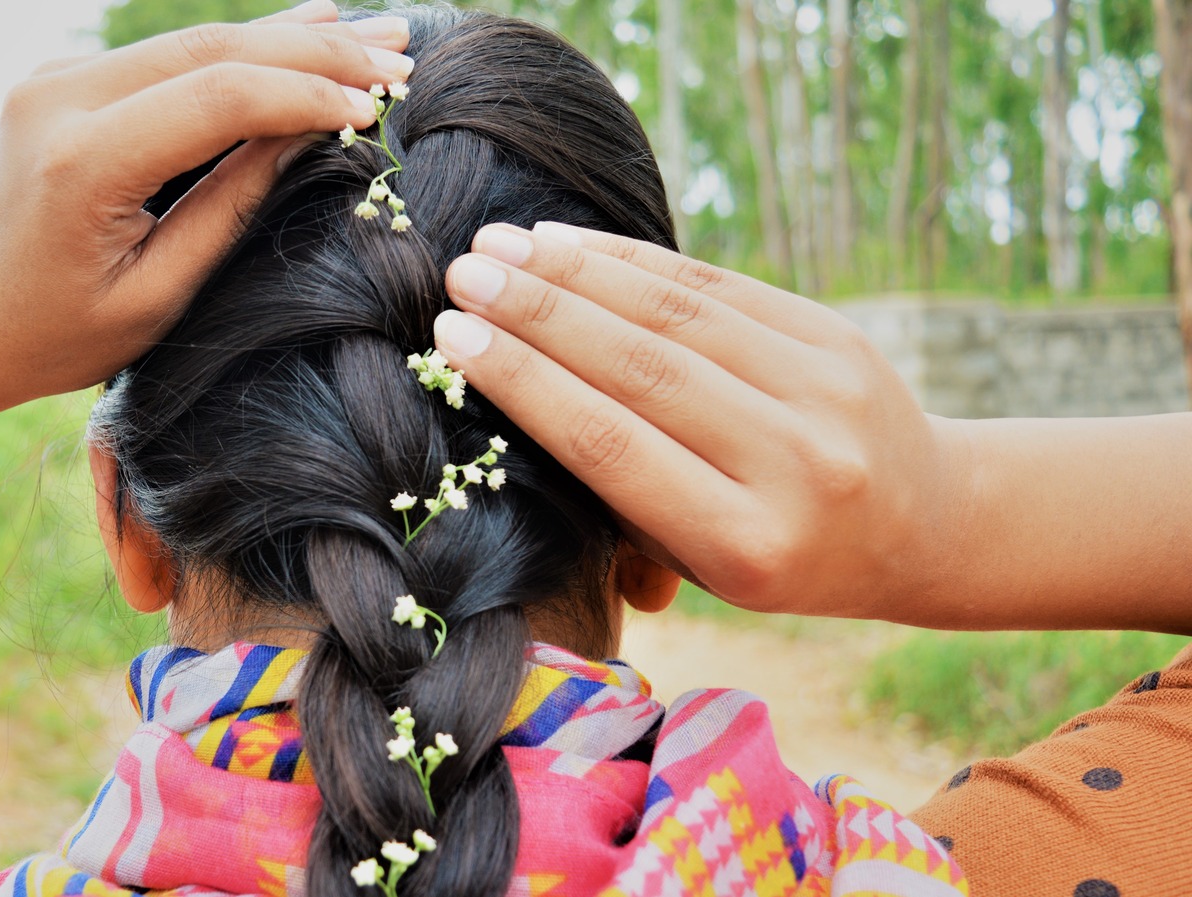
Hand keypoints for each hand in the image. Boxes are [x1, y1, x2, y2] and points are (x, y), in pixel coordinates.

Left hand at [0, 0, 412, 410]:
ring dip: (288, 38)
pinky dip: (240, 51)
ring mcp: (56, 78)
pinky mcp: (64, 80)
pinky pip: (168, 55)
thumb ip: (231, 206)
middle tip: (400, 55)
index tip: (378, 105)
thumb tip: (308, 134)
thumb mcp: (157, 294)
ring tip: (375, 38)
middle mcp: (60, 97)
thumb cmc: (56, 335)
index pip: (218, 97)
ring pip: (194, 41)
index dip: (308, 93)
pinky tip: (305, 28)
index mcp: (82, 162)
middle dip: (317, 49)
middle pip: (212, 49)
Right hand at [433, 221, 970, 620]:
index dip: (526, 386)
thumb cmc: (779, 555)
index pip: (611, 448)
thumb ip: (622, 501)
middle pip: (640, 371)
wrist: (923, 524)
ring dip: (576, 274)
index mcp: (746, 544)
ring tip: (501, 247)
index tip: (455, 342)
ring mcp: (824, 394)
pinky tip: (571, 243)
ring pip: (677, 317)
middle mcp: (794, 467)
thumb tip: (516, 398)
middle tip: (462, 277)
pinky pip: (718, 287)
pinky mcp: (838, 338)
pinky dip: (636, 261)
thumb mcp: (704, 564)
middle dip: (538, 316)